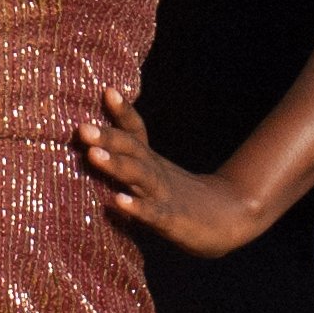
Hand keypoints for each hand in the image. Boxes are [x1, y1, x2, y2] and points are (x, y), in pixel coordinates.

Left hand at [77, 86, 259, 256]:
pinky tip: (117, 201)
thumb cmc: (181, 197)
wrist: (230, 218)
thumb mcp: (153, 173)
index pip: (136, 131)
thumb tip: (93, 146)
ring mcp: (164, 195)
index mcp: (150, 161)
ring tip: (93, 154)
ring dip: (116, 164)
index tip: (108, 91)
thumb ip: (129, 160)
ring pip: (139, 176)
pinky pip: (151, 213)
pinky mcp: (171, 221)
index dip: (123, 112)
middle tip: (83, 127)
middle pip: (132, 150)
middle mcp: (155, 173)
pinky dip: (136, 207)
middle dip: (107, 138)